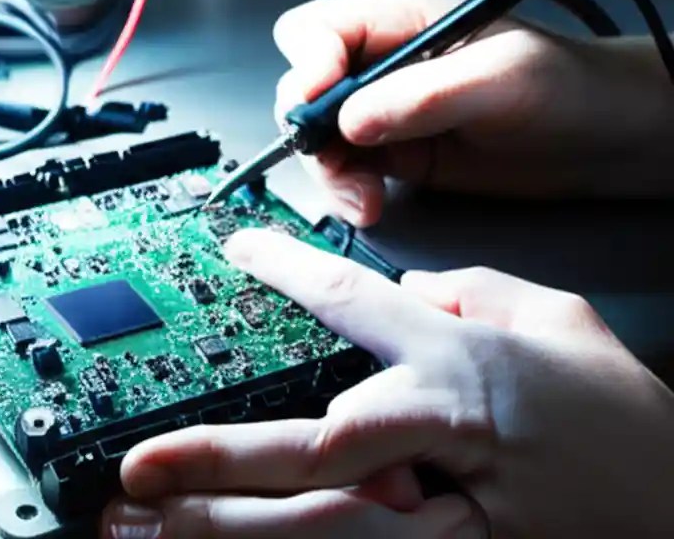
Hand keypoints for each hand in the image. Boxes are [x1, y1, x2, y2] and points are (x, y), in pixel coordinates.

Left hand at [100, 229, 673, 538]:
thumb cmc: (621, 424)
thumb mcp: (559, 324)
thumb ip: (474, 294)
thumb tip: (413, 287)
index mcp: (461, 364)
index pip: (358, 303)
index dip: (288, 272)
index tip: (233, 250)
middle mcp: (441, 437)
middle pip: (314, 447)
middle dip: (218, 459)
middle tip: (141, 468)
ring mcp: (449, 514)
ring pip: (326, 525)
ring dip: (234, 529)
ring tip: (156, 527)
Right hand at [271, 0, 673, 225]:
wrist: (604, 138)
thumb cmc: (567, 86)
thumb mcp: (500, 78)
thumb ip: (423, 96)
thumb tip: (349, 122)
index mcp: (398, 18)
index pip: (316, 31)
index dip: (307, 66)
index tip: (321, 107)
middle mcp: (379, 61)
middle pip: (302, 87)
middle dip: (310, 130)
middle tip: (338, 162)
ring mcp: (381, 110)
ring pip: (315, 136)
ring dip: (328, 171)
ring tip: (363, 201)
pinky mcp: (391, 153)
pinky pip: (343, 170)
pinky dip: (345, 191)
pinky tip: (370, 206)